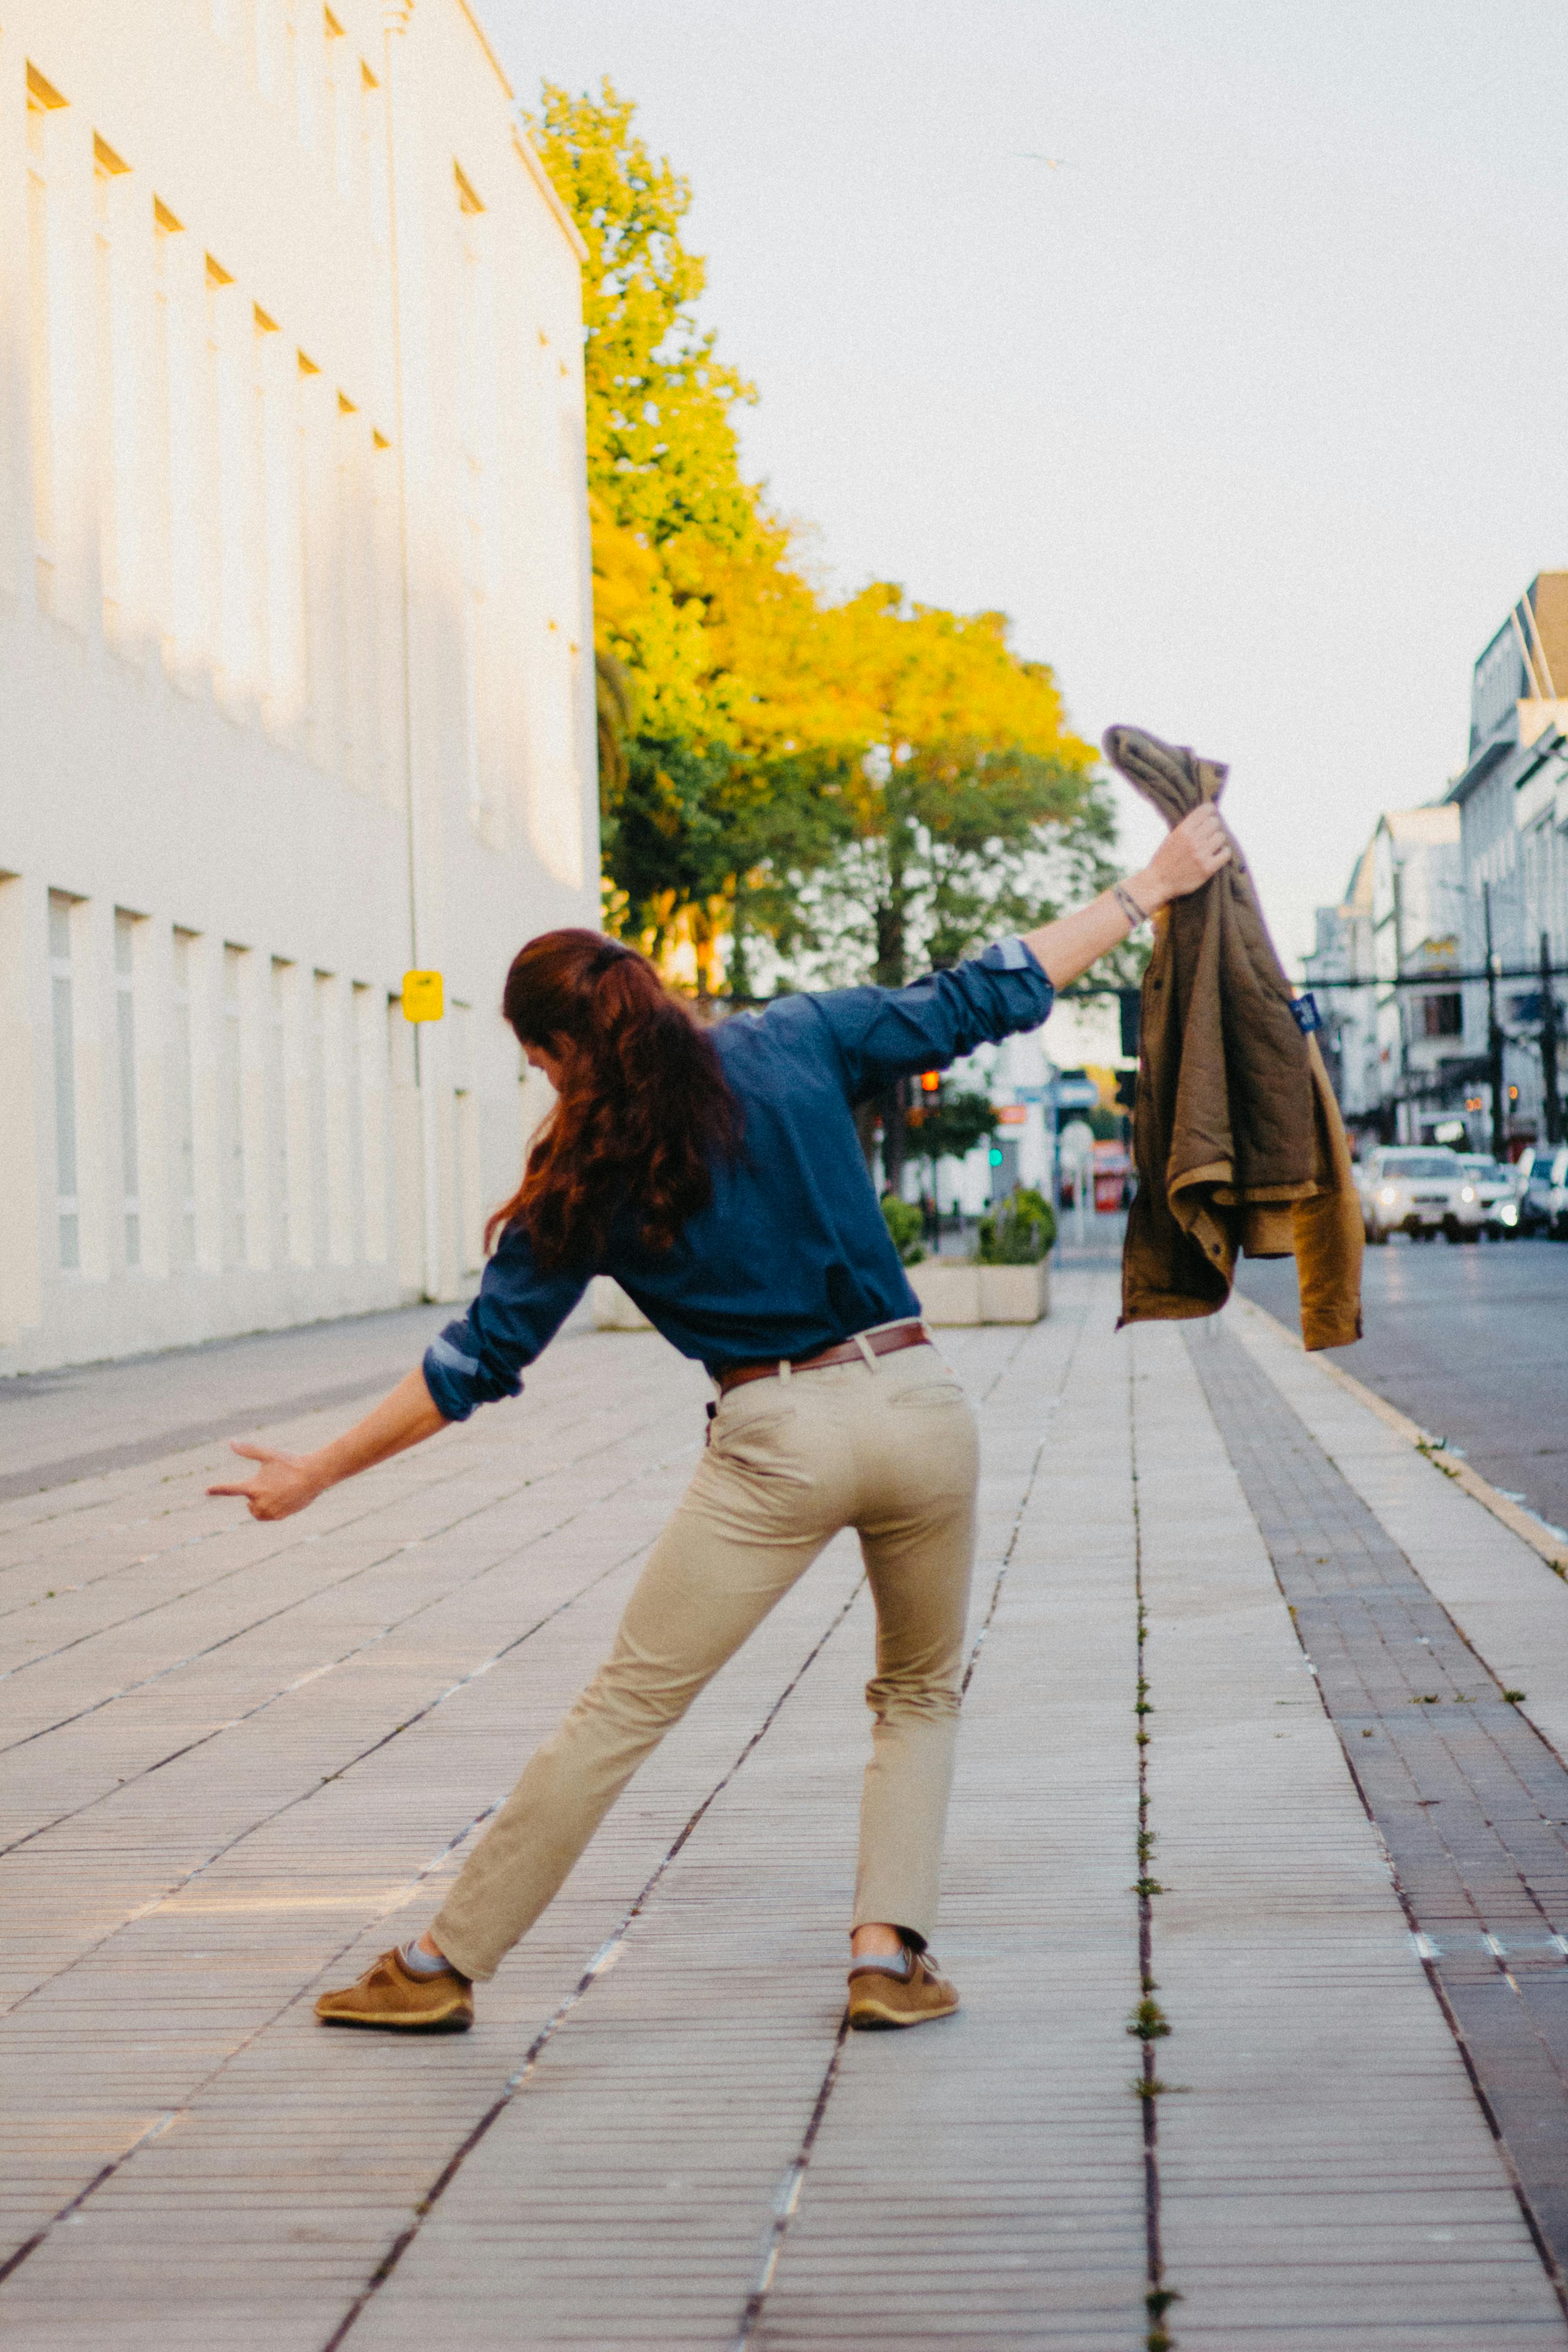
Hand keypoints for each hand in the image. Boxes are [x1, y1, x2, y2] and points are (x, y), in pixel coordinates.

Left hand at [208, 1442, 326, 1520]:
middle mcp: (258, 1501)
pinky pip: (268, 1516)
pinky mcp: (279, 1516)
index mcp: (253, 1486)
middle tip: (270, 1484)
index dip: (217, 1489)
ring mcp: (269, 1510)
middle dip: (254, 1497)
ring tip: (276, 1492)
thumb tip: (231, 1442)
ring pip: (256, 1512)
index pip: (229, 1489)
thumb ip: (248, 1450)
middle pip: (248, 1503)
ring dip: (260, 1505)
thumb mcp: (268, 1455)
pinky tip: (283, 1499)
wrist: (313, 1476)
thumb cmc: (290, 1463)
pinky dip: (271, 1510)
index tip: (206, 1490)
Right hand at [1134, 803, 1232, 910]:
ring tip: (1212, 847)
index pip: (1206, 810)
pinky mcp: (1208, 868)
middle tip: (1209, 835)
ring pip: (1221, 837)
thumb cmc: (1164, 860)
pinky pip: (1226, 853)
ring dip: (1218, 841)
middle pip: (1215, 822)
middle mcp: (1193, 840)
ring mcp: (1201, 854)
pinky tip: (1217, 856)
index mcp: (1183, 830)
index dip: (1210, 811)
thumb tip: (1206, 817)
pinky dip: (1223, 854)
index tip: (1210, 816)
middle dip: (1213, 828)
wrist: (1158, 882)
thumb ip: (1187, 827)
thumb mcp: (1171, 838)